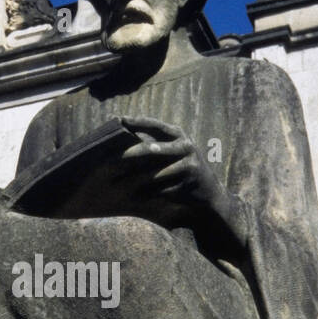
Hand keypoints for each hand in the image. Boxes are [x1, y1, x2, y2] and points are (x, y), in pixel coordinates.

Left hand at [117, 116, 246, 244]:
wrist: (208, 192)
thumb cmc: (182, 168)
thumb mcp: (174, 151)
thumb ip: (154, 144)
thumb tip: (122, 144)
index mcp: (178, 135)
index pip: (153, 125)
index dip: (135, 122)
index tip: (116, 121)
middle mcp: (184, 146)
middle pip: (151, 149)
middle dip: (129, 155)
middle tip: (108, 161)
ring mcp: (188, 165)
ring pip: (155, 174)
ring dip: (134, 180)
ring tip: (115, 183)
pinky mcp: (188, 183)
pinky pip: (161, 190)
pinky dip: (147, 194)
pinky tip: (134, 197)